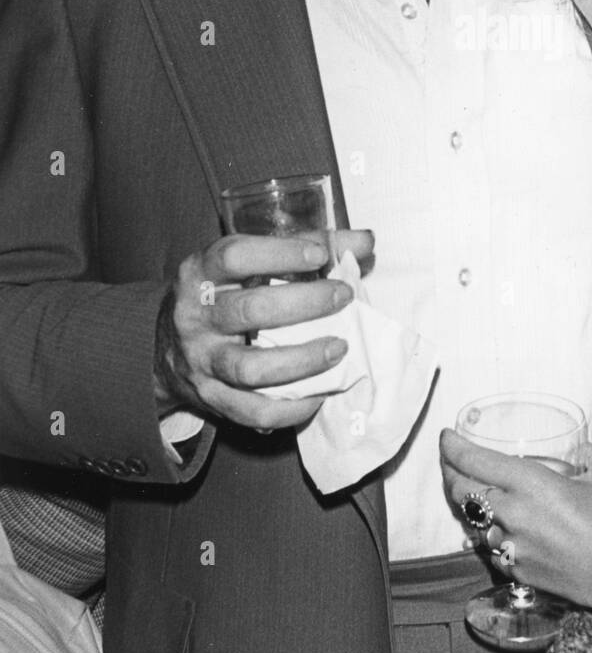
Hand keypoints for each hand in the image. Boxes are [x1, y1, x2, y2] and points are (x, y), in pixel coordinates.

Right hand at [154, 229, 373, 431]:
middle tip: (343, 297)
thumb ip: (303, 248)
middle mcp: (196, 316)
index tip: (320, 254)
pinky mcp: (212, 399)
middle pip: (249, 311)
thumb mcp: (247, 263)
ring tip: (339, 348)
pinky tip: (319, 393)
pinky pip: (252, 411)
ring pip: (249, 368)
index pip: (234, 257)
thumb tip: (365, 241)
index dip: (280, 253)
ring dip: (302, 360)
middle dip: (304, 304)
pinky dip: (290, 408)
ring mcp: (202, 361)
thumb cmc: (223, 294)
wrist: (166, 347)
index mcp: (201, 273)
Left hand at [440, 429, 591, 622]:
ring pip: (474, 523)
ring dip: (470, 507)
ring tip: (473, 495)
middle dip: (450, 473)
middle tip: (449, 462)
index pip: (475, 461)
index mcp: (530, 483)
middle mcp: (514, 514)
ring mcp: (513, 547)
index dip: (453, 448)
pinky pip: (492, 550)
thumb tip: (586, 450)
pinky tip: (498, 529)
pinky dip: (490, 535)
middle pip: (462, 492)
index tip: (445, 438)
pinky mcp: (519, 573)